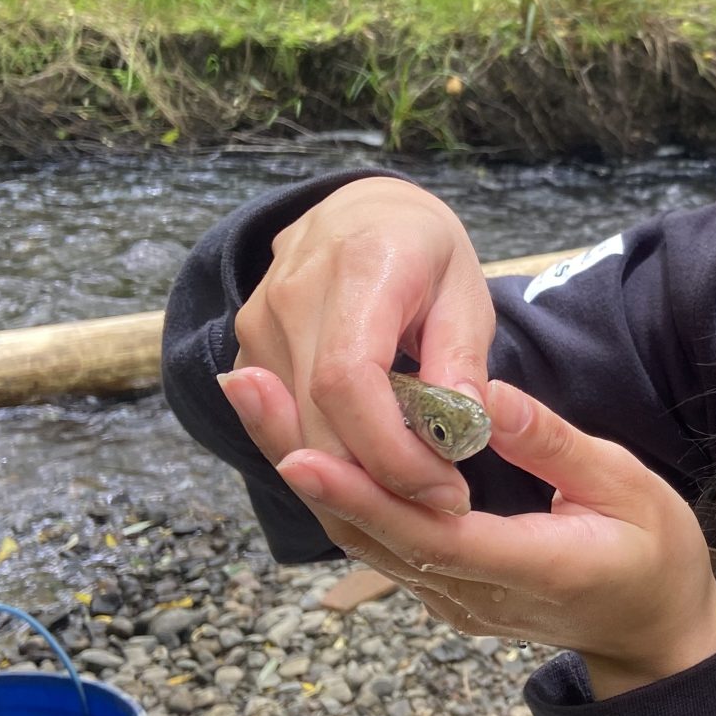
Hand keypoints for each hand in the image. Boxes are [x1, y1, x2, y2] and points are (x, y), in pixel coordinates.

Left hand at [221, 372, 715, 698]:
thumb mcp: (627, 485)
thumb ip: (552, 443)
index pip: (430, 535)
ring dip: (304, 471)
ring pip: (361, 541)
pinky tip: (297, 437)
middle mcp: (473, 596)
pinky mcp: (440, 588)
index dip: (363, 497)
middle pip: (371, 536)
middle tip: (247, 388)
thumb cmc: (652, 551)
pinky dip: (333, 490)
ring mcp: (451, 599)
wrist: (651, 632)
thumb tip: (484, 396)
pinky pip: (376, 541)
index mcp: (530, 569)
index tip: (302, 452)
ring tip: (253, 397)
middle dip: (303, 463)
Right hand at [231, 176, 490, 521]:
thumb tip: (462, 431)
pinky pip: (283, 422)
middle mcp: (292, 293)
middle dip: (380, 480)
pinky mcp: (249, 349)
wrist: (362, 212)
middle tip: (443, 503)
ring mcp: (259, 322)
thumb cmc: (425, 253)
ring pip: (294, 431)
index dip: (392, 451)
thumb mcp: (466, 291)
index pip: (349, 381)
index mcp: (358, 266)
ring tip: (417, 488)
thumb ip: (460, 358)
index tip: (446, 488)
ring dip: (354, 478)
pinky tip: (377, 466)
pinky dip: (330, 457)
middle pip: (316, 419)